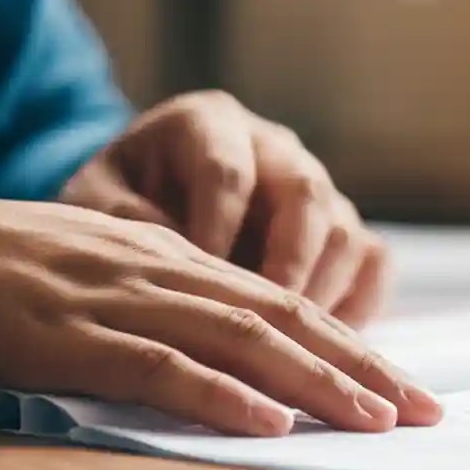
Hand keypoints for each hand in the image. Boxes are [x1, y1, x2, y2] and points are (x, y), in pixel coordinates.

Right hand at [0, 195, 440, 435]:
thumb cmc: (23, 267)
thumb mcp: (122, 271)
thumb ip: (185, 299)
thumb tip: (251, 347)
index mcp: (190, 262)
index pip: (293, 306)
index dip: (358, 350)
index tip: (412, 392)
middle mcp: (174, 274)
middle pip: (289, 320)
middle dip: (365, 369)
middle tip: (427, 411)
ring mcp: (126, 302)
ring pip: (241, 340)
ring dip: (315, 382)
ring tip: (374, 419)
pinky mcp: (75, 338)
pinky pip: (159, 367)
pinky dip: (218, 396)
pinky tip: (266, 422)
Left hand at [60, 90, 385, 327]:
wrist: (147, 197)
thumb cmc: (118, 200)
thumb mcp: (94, 198)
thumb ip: (124, 220)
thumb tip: (176, 261)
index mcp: (210, 123)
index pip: (228, 172)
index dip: (217, 232)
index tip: (197, 289)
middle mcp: (275, 148)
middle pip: (305, 196)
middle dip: (286, 265)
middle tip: (262, 326)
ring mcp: (319, 188)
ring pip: (344, 231)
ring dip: (320, 292)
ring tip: (288, 346)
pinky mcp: (344, 228)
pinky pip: (374, 264)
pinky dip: (358, 305)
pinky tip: (321, 345)